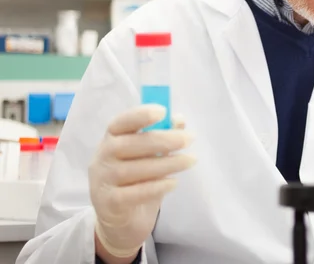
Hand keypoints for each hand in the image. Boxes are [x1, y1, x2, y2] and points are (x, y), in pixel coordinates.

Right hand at [89, 105, 195, 261]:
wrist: (120, 222)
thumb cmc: (136, 181)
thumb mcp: (149, 157)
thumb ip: (161, 137)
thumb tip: (179, 120)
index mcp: (110, 140)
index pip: (119, 123)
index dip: (140, 115)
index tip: (163, 111)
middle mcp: (102, 158)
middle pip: (130, 144)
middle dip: (163, 140)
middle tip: (189, 139)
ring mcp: (103, 181)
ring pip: (135, 169)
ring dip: (167, 163)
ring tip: (190, 161)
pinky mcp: (110, 204)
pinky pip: (135, 192)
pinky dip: (157, 186)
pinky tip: (174, 183)